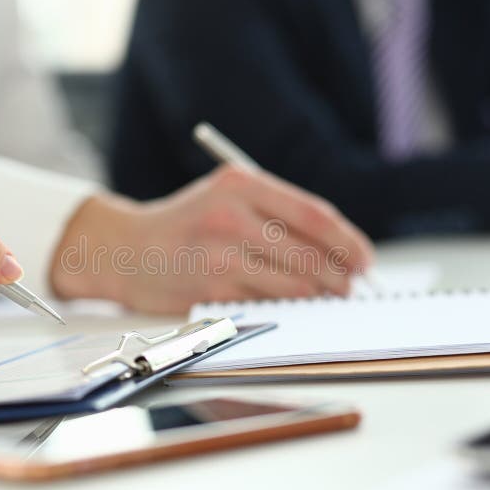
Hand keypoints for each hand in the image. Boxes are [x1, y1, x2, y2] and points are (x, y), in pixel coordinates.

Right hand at [52, 165, 372, 312]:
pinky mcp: (211, 286)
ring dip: (319, 295)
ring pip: (293, 281)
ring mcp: (220, 250)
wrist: (126, 249)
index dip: (347, 240)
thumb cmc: (186, 226)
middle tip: (352, 286)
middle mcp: (231, 212)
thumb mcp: (227, 199)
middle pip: (309, 250)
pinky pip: (266, 302)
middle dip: (340, 274)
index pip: (313, 213)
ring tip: (328, 297)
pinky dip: (287, 307)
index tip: (364, 259)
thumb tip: (337, 249)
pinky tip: (293, 306)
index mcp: (241, 182)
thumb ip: (276, 214)